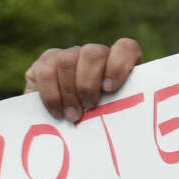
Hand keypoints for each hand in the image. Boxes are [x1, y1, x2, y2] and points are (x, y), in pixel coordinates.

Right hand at [25, 38, 142, 122]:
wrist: (68, 130)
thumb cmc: (102, 122)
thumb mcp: (117, 115)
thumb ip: (124, 108)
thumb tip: (133, 123)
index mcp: (120, 63)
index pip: (126, 48)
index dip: (119, 64)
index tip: (110, 89)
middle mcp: (95, 55)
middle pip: (93, 53)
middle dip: (89, 82)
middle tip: (89, 106)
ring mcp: (70, 55)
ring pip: (67, 60)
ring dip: (69, 91)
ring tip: (73, 115)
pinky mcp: (46, 63)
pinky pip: (45, 71)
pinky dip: (51, 95)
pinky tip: (58, 112)